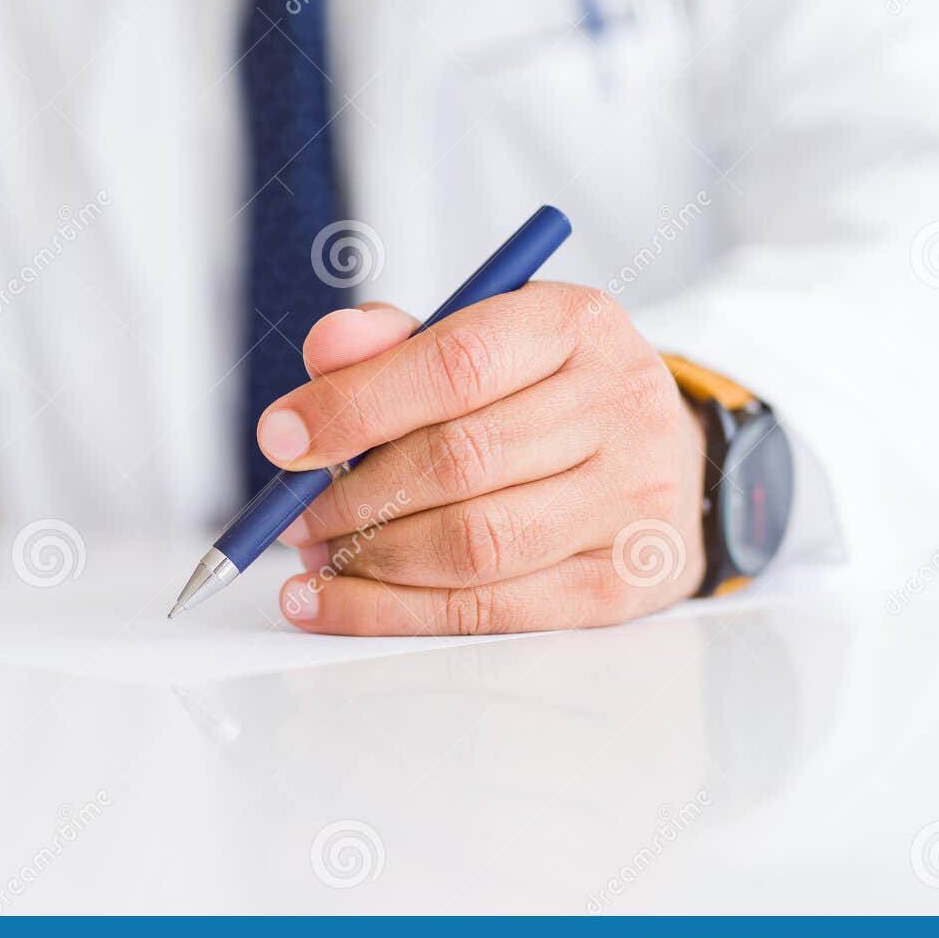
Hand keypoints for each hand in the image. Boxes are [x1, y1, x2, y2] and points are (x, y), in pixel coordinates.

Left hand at [259, 285, 706, 634]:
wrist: (658, 460)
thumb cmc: (539, 396)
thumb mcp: (475, 339)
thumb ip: (392, 341)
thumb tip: (325, 351)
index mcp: (575, 324)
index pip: (455, 365)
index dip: (355, 405)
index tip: (281, 438)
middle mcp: (619, 405)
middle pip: (460, 460)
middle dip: (353, 494)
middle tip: (292, 513)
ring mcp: (631, 500)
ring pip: (474, 544)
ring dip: (372, 559)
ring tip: (315, 556)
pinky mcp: (618, 586)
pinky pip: (490, 611)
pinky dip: (395, 613)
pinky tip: (337, 603)